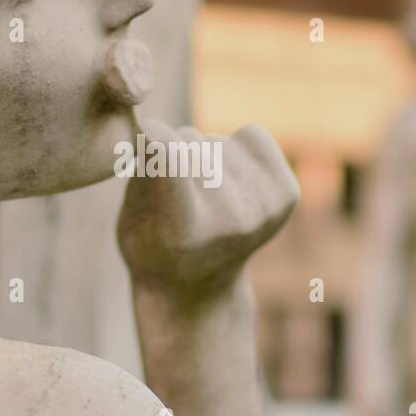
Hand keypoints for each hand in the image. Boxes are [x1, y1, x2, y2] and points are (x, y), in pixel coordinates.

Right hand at [117, 120, 298, 295]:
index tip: (145, 156)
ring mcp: (264, 207)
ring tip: (200, 198)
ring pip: (215, 139)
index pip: (164, 146)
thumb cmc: (151, 246)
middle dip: (172, 153)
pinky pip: (251, 136)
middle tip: (174, 196)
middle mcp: (231, 218)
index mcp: (182, 228)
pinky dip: (235, 149)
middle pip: (187, 140)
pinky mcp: (287, 194)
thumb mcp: (129, 218)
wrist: (196, 288)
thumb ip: (143, 171)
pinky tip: (228, 184)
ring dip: (201, 155)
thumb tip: (164, 126)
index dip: (149, 139)